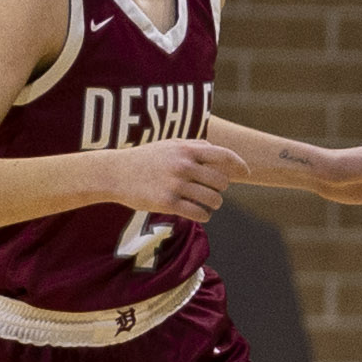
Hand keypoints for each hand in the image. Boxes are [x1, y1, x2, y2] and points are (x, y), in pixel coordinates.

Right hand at [101, 138, 245, 222]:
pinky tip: (197, 213)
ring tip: (204, 203)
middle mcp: (183, 166)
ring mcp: (176, 185)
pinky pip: (200, 214)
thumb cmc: (145, 159)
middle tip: (210, 191)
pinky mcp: (168, 203)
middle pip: (222, 181)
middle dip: (220, 188)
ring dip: (214, 204)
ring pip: (214, 199)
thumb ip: (193, 146)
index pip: (223, 155)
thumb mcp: (169, 145)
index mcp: (186, 150)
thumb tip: (216, 150)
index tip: (246, 172)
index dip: (239, 164)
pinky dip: (204, 216)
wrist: (114, 172)